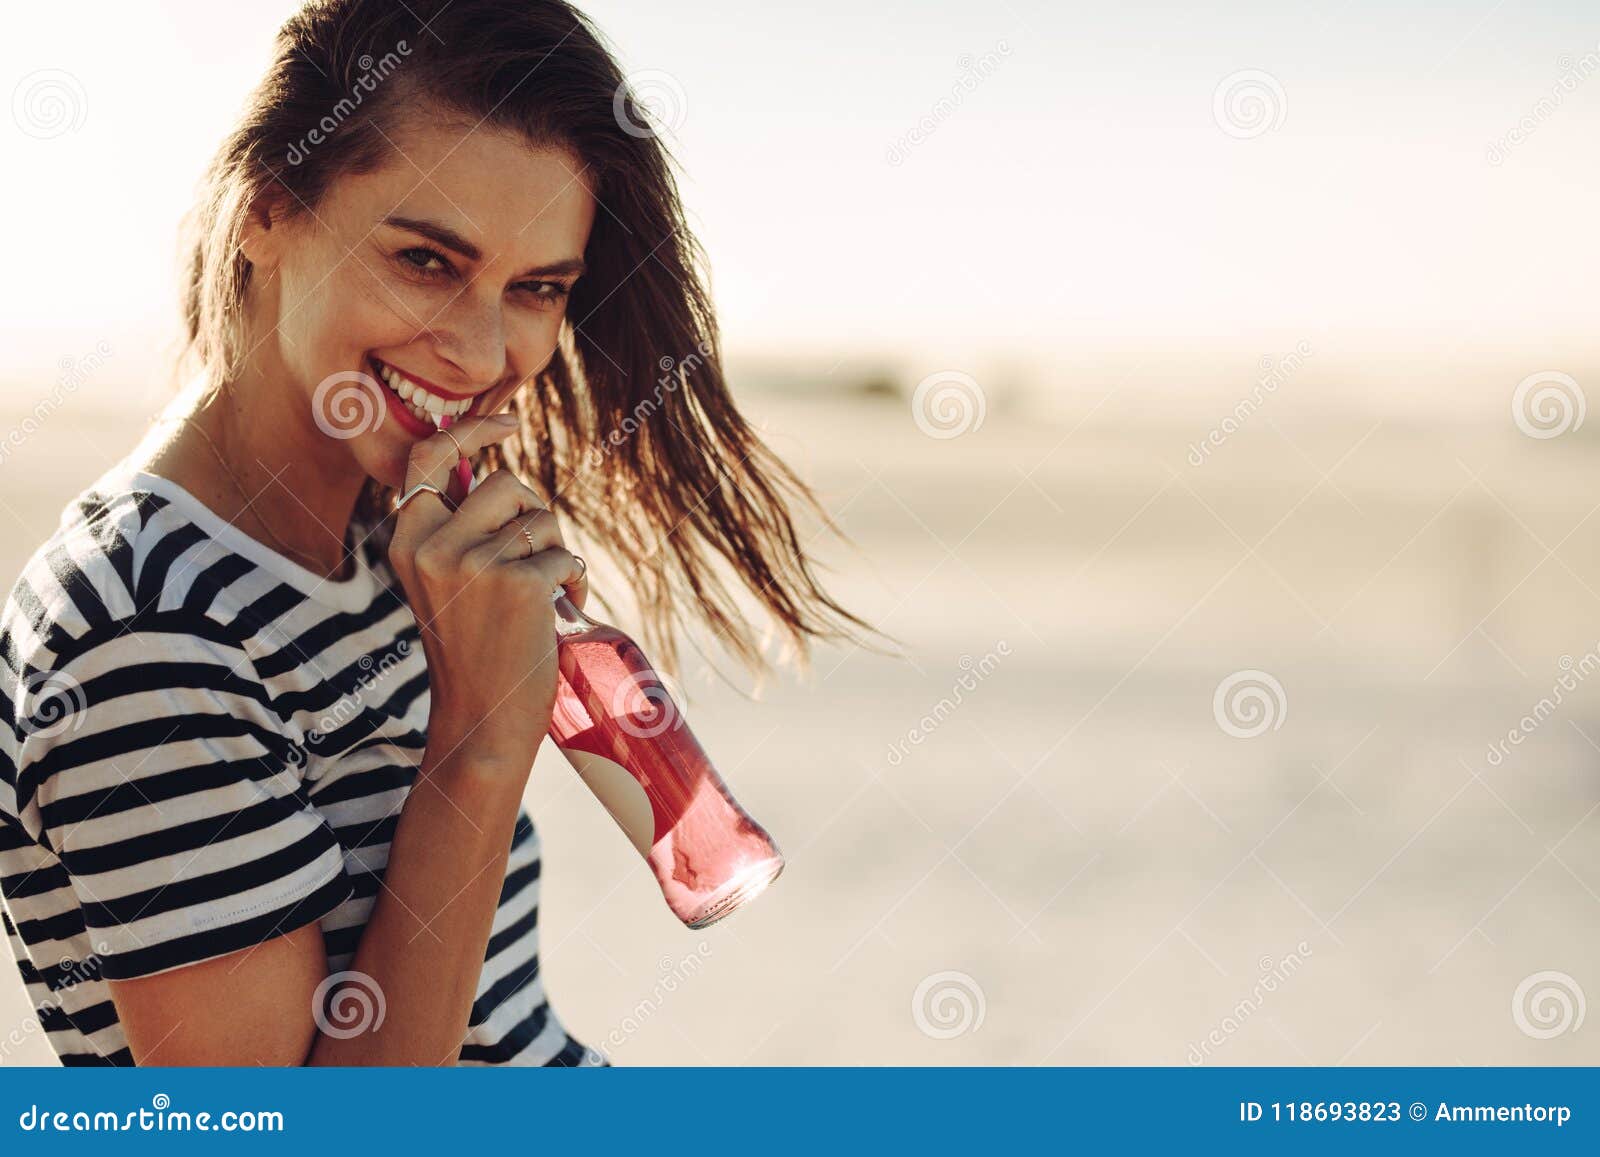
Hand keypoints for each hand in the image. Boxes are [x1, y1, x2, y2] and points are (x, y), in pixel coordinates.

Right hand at [386, 415, 587, 771]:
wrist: (481, 720)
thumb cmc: (474, 648)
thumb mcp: (446, 581)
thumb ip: (459, 527)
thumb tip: (495, 468)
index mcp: (407, 539)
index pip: (429, 455)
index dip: (472, 429)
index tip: (509, 421)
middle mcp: (432, 545)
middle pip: (505, 483)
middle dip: (533, 514)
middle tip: (537, 558)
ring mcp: (474, 564)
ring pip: (541, 519)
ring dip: (556, 550)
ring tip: (546, 593)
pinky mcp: (519, 584)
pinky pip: (565, 555)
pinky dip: (575, 581)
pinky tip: (561, 612)